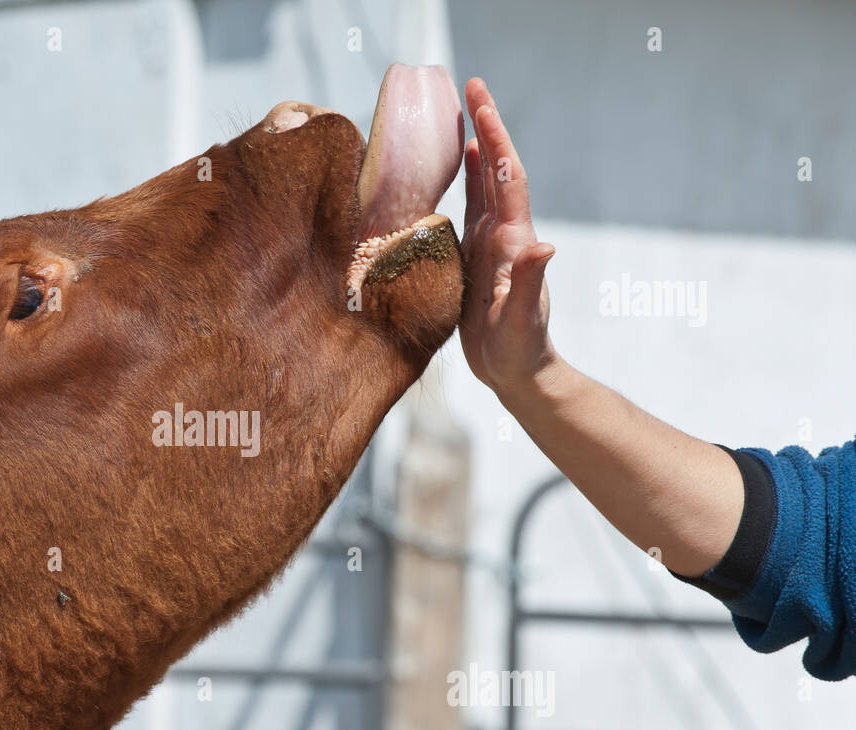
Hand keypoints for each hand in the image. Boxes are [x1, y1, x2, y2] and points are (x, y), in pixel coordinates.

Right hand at [459, 77, 558, 400]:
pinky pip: (469, 209)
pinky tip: (456, 168)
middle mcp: (504, 234)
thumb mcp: (521, 320)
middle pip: (497, 170)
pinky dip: (464, 182)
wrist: (517, 371)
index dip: (497, 137)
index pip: (506, 178)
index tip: (481, 101)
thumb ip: (530, 282)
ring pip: (484, 185)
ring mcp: (491, 244)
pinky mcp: (477, 257)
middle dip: (486, 126)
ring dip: (476, 148)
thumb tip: (545, 245)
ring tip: (462, 115)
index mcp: (512, 241)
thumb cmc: (518, 350)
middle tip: (471, 86)